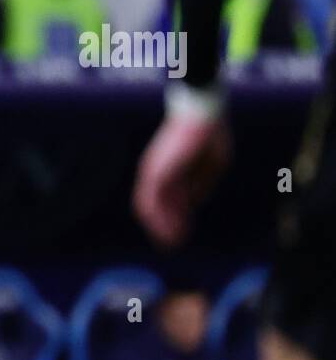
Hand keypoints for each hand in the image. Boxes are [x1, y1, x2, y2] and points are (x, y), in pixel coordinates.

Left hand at [133, 114, 230, 247]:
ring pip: (148, 207)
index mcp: (168, 168)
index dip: (174, 216)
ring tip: (170, 242)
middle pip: (154, 205)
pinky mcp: (154, 173)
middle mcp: (156, 172)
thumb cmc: (209, 135)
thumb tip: (192, 203)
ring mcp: (153, 172)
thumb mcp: (211, 165)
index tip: (182, 232)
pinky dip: (156, 218)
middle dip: (165, 226)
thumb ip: (200, 184)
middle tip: (173, 243)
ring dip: (159, 226)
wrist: (202, 116)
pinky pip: (148, 201)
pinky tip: (166, 230)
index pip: (165, 198)